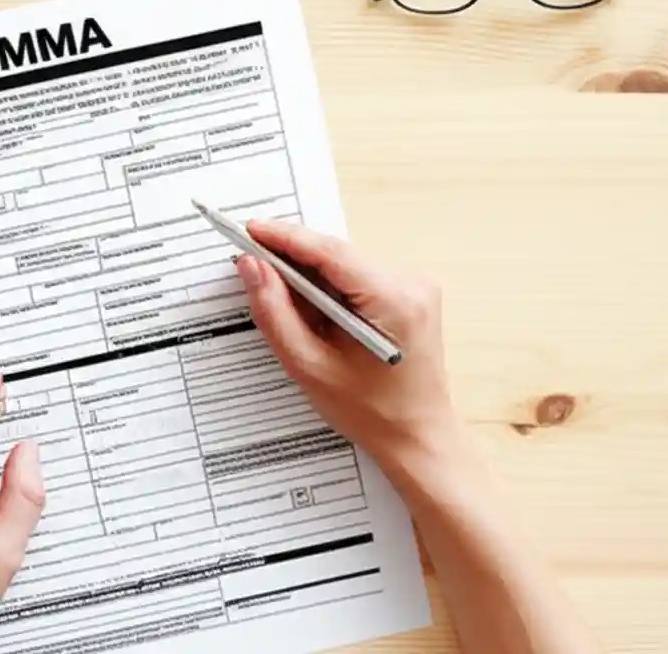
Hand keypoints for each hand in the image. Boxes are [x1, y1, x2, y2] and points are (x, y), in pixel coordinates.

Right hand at [236, 219, 460, 469]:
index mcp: (394, 300)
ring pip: (344, 264)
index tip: (249, 230)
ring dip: (309, 275)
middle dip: (292, 258)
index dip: (285, 237)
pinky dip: (329, 286)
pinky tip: (310, 308)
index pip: (330, 252)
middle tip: (250, 264)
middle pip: (336, 255)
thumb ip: (275, 313)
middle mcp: (411, 283)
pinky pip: (357, 277)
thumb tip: (252, 268)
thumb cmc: (372, 413)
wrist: (418, 437)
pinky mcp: (409, 293)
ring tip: (277, 294)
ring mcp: (415, 286)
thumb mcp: (310, 366)